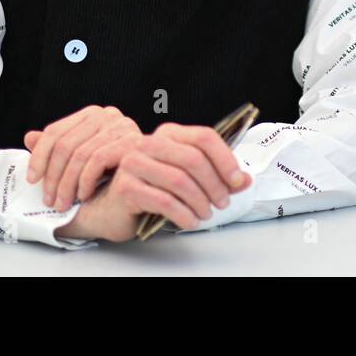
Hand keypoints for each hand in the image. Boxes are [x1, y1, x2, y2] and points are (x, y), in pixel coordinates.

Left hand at [25, 104, 142, 209]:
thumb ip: (58, 148)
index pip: (55, 131)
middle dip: (52, 176)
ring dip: (67, 184)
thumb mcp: (81, 158)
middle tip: (49, 199)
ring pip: (80, 154)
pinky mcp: (133, 142)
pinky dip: (86, 181)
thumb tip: (30, 137)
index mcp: (92, 114)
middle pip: (65, 144)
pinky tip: (84, 194)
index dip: (38, 157)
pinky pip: (98, 160)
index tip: (32, 179)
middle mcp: (108, 115)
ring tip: (64, 202)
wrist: (150, 183)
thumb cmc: (114, 172)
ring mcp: (123, 126)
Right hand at [58, 123, 251, 240]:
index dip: (225, 159)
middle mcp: (149, 143)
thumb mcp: (187, 179)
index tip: (237, 180)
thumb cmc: (151, 189)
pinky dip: (183, 214)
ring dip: (200, 202)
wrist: (111, 208)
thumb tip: (245, 180)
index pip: (204, 137)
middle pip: (194, 159)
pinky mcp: (126, 187)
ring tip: (206, 214)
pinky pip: (164, 201)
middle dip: (215, 184)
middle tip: (222, 202)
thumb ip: (217, 177)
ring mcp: (135, 163)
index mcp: (168, 134)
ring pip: (180, 181)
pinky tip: (190, 221)